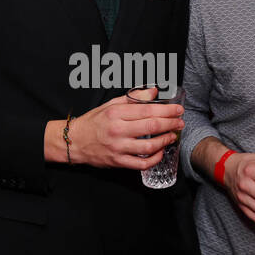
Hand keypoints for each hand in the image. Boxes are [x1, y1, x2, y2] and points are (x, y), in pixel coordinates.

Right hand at [68, 87, 183, 169]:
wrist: (74, 142)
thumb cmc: (93, 122)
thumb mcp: (111, 105)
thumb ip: (133, 98)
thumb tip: (153, 91)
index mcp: (116, 113)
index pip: (148, 110)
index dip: (167, 110)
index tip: (178, 110)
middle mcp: (117, 130)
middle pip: (152, 125)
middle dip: (171, 123)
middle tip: (180, 122)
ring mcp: (118, 147)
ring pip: (149, 145)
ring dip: (166, 140)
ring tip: (172, 136)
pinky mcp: (118, 162)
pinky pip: (141, 163)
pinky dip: (155, 158)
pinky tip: (160, 152)